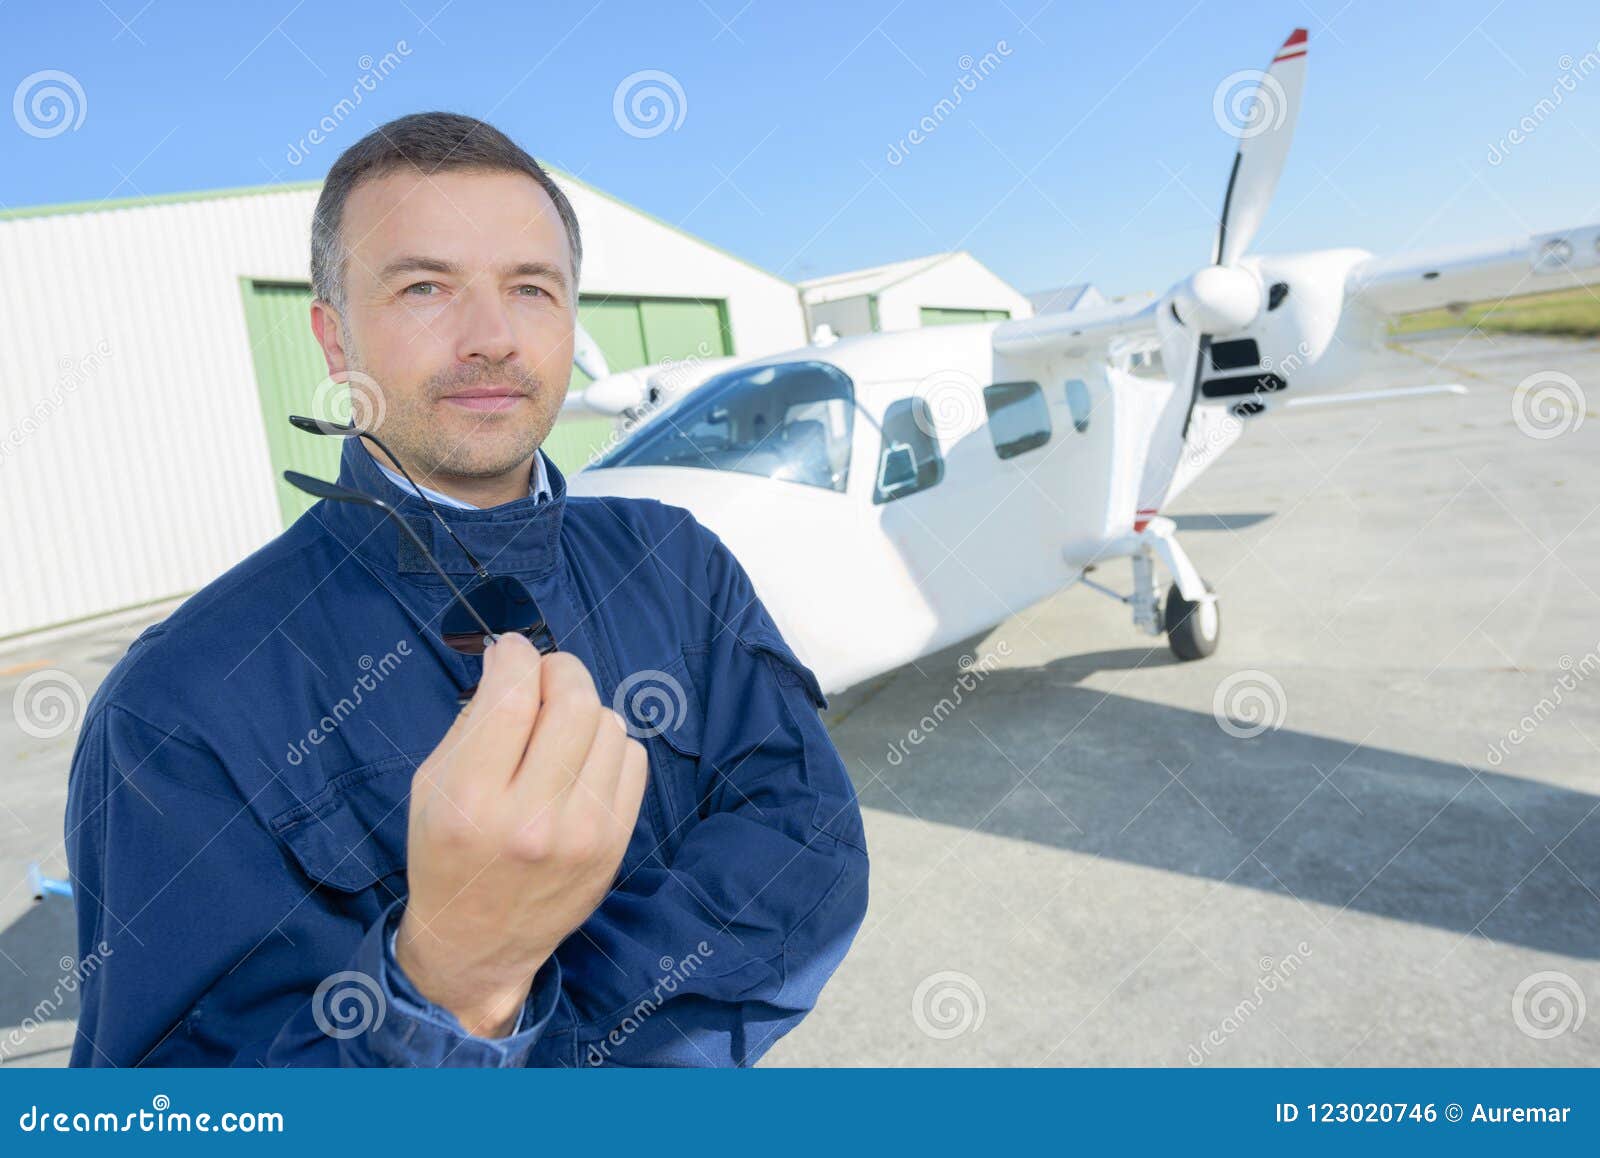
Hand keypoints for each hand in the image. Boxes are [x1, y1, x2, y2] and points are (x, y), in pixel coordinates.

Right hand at [394, 633, 647, 1037]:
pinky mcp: (614, 845)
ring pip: (609, 724)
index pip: (511, 695)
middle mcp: (531, 819)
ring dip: (584, 710)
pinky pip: (633, 758)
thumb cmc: (448, 854)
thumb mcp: (432, 786)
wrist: (478, 943)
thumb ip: (472, 720)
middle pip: (573, 701)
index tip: (511, 650)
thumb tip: (513, 660)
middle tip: (543, 675)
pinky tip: (581, 763)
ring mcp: (581, 835)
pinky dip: (609, 746)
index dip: (515, 655)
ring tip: (557, 730)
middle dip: (558, 669)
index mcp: (471, 800)